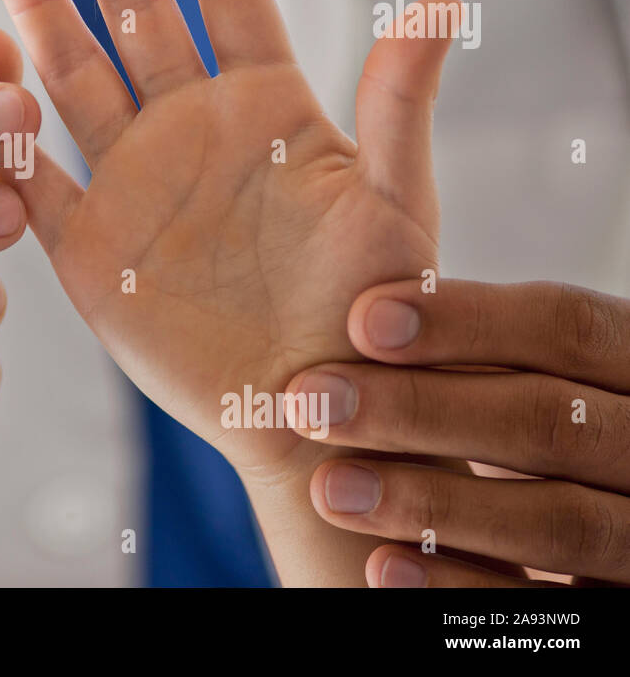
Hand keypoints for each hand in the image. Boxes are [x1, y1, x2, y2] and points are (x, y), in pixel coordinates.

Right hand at [0, 0, 457, 582]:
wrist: (312, 412)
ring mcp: (132, 187)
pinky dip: (0, 142)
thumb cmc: (374, 315)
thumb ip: (398, 104)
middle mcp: (189, 132)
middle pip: (134, 12)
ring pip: (72, 77)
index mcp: (266, 108)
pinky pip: (33, 186)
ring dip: (37, 8)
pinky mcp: (89, 253)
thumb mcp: (396, 204)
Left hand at [289, 278, 629, 586]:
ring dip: (431, 501)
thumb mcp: (553, 372)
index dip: (464, 320)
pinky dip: (465, 588)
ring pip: (561, 521)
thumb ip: (487, 337)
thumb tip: (369, 292)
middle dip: (420, 408)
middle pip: (551, 421)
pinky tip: (383, 565)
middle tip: (310, 401)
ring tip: (329, 487)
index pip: (569, 326)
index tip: (360, 319)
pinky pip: (555, 615)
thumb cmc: (559, 428)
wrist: (624, 525)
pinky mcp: (626, 614)